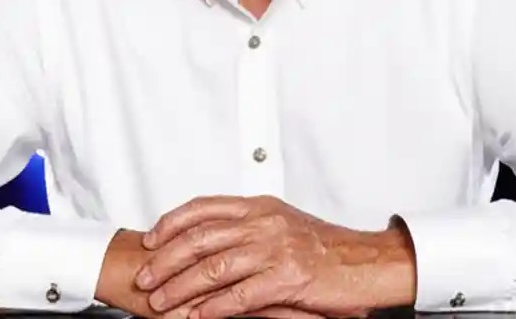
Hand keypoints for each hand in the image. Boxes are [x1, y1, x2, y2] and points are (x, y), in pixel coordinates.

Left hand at [133, 195, 416, 318]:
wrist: (370, 263)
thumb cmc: (330, 249)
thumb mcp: (284, 225)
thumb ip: (248, 229)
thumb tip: (210, 242)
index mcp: (261, 207)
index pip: (204, 208)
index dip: (171, 223)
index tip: (151, 238)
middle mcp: (265, 224)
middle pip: (200, 238)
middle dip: (166, 260)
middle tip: (146, 276)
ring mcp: (276, 250)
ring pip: (213, 268)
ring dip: (180, 288)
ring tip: (161, 301)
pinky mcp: (288, 279)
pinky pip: (241, 295)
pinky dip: (214, 308)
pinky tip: (199, 317)